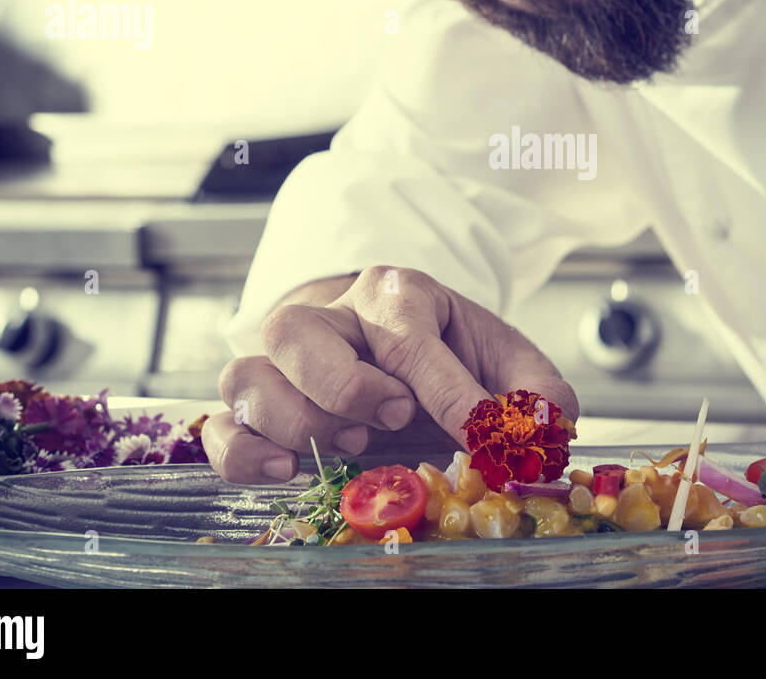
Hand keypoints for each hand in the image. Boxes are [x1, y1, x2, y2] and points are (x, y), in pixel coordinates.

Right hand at [202, 266, 578, 483]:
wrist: (407, 350)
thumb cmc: (452, 355)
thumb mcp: (506, 359)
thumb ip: (536, 390)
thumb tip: (543, 428)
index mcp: (396, 295)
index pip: (407, 334)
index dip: (445, 388)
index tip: (476, 429)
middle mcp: (329, 317)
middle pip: (299, 334)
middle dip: (347, 385)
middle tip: (395, 418)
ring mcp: (283, 362)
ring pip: (251, 374)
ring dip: (297, 419)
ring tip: (350, 445)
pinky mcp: (256, 405)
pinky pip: (222, 425)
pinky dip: (243, 452)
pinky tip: (287, 470)